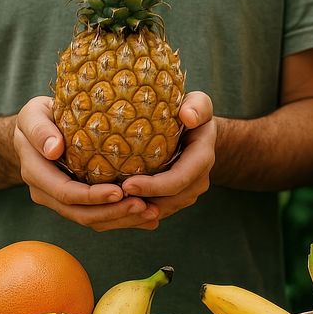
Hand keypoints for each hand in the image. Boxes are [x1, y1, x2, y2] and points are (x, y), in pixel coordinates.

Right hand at [14, 96, 157, 230]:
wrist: (36, 132)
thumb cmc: (38, 117)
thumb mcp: (33, 115)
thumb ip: (40, 129)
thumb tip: (53, 150)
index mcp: (36, 173)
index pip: (66, 193)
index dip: (93, 196)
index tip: (120, 192)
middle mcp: (46, 193)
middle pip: (82, 214)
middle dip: (115, 213)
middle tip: (145, 207)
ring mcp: (61, 202)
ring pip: (92, 220)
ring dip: (123, 220)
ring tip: (152, 214)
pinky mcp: (76, 204)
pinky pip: (99, 217)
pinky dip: (123, 218)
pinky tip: (148, 218)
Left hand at [120, 91, 215, 222]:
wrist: (196, 129)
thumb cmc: (190, 110)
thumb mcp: (198, 102)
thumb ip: (197, 106)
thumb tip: (187, 117)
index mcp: (203, 157)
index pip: (180, 179)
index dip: (154, 186)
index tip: (127, 185)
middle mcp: (199, 179)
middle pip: (170, 200)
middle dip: (141, 202)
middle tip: (111, 198)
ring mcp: (189, 191)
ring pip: (163, 209)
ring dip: (138, 211)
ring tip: (109, 206)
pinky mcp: (177, 198)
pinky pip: (158, 210)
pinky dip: (139, 211)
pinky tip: (116, 207)